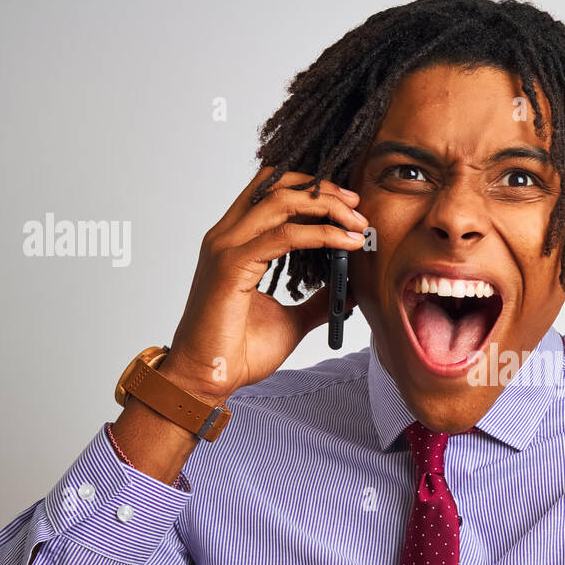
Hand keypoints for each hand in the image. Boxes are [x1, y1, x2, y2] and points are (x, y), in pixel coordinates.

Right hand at [161, 166, 368, 403]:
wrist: (206, 379)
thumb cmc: (237, 351)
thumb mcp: (290, 320)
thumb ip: (315, 301)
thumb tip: (346, 290)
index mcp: (235, 242)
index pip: (271, 191)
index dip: (312, 188)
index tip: (349, 205)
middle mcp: (227, 237)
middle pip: (277, 185)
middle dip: (324, 190)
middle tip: (358, 207)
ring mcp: (226, 248)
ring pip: (281, 201)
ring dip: (327, 207)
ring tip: (357, 224)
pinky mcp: (232, 266)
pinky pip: (284, 236)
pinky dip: (320, 234)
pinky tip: (345, 243)